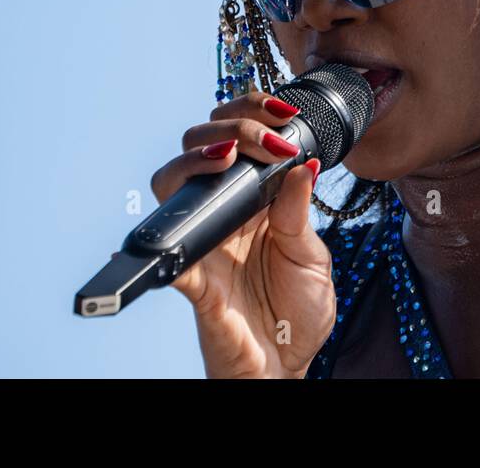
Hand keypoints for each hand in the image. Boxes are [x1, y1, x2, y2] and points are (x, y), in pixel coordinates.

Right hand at [151, 92, 334, 377]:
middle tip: (267, 138)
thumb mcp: (311, 255)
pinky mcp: (192, 280)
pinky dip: (167, 240)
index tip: (282, 114)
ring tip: (228, 156)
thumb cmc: (297, 311)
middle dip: (229, 125)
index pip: (236, 137)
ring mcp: (203, 241)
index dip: (250, 113)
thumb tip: (303, 163)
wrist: (285, 366)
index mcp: (252, 199)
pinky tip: (186, 227)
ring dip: (195, 160)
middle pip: (198, 145)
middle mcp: (222, 212)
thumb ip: (301, 211)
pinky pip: (169, 254)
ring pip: (171, 183)